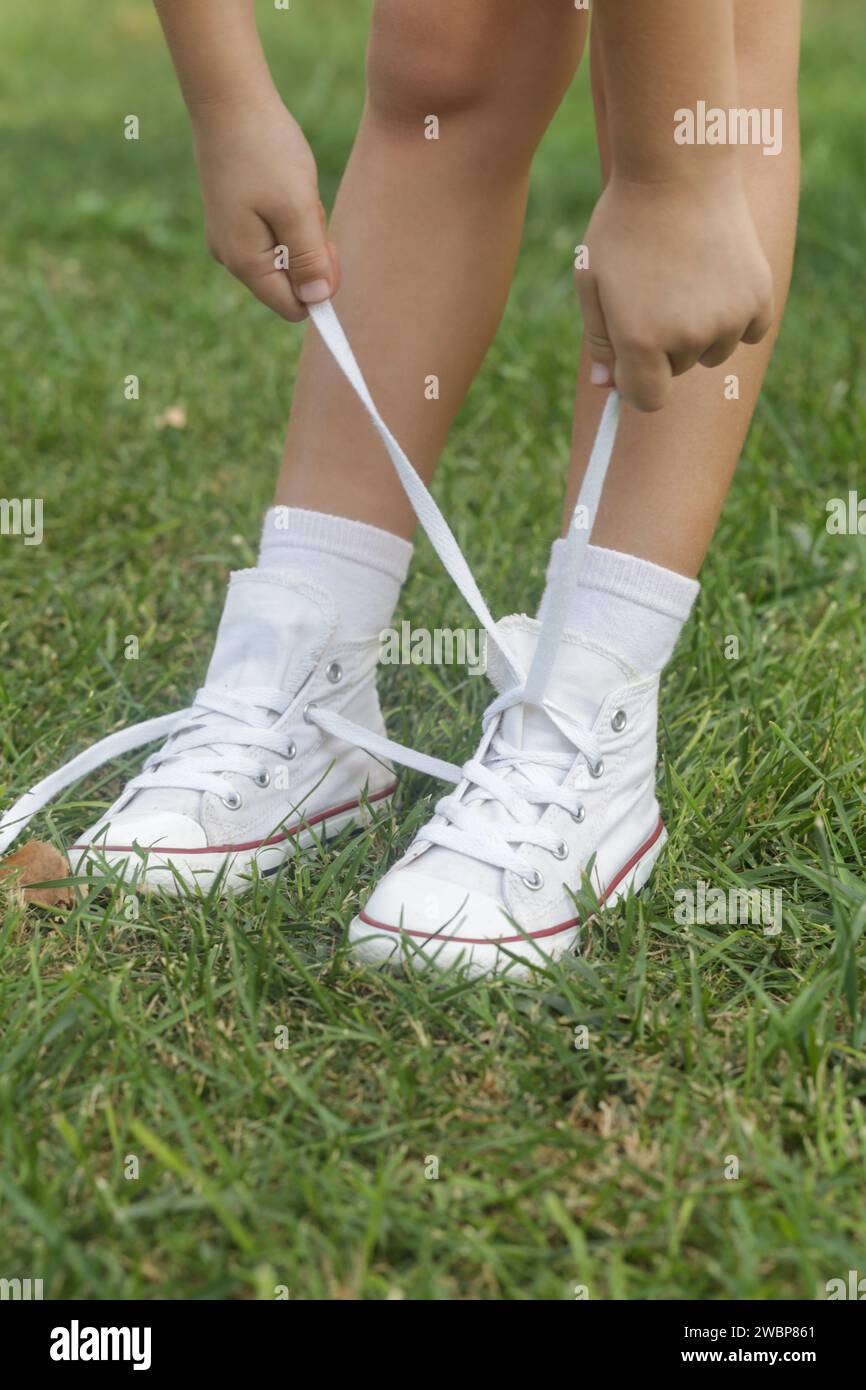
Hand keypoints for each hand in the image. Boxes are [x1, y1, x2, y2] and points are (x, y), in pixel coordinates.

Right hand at [191, 96, 338, 321]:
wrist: (229, 99)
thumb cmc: (263, 150)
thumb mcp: (297, 207)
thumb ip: (310, 259)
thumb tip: (318, 301)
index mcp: (245, 263)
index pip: (293, 307)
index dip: (319, 288)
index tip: (329, 246)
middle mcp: (233, 258)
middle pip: (292, 282)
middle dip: (311, 252)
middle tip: (306, 207)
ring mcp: (232, 238)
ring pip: (288, 255)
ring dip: (303, 229)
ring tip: (291, 188)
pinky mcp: (236, 218)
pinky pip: (277, 233)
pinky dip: (290, 215)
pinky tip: (282, 184)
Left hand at [575, 171, 773, 411]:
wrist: (679, 166)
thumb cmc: (625, 223)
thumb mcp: (593, 280)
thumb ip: (599, 339)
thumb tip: (604, 386)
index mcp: (641, 341)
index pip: (646, 399)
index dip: (635, 382)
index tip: (631, 359)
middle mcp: (688, 338)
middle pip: (677, 371)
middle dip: (663, 347)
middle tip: (655, 292)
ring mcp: (728, 319)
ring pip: (713, 352)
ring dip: (700, 332)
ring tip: (684, 280)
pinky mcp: (759, 298)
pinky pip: (748, 331)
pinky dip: (735, 316)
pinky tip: (716, 280)